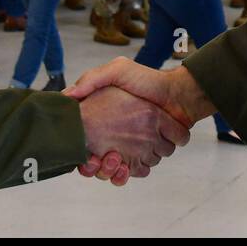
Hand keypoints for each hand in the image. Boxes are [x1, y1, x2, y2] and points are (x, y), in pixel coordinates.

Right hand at [65, 58, 214, 179]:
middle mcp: (115, 134)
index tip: (80, 151)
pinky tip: (125, 169)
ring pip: (111, 169)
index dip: (78, 149)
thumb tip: (67, 95)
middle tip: (94, 159)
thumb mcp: (118, 71)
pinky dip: (127, 174)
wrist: (178, 94)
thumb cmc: (148, 80)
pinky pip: (132, 172)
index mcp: (103, 117)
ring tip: (113, 160)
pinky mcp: (145, 155)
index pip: (81, 140)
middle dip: (93, 165)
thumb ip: (93, 79)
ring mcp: (130, 147)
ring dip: (109, 170)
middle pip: (93, 161)